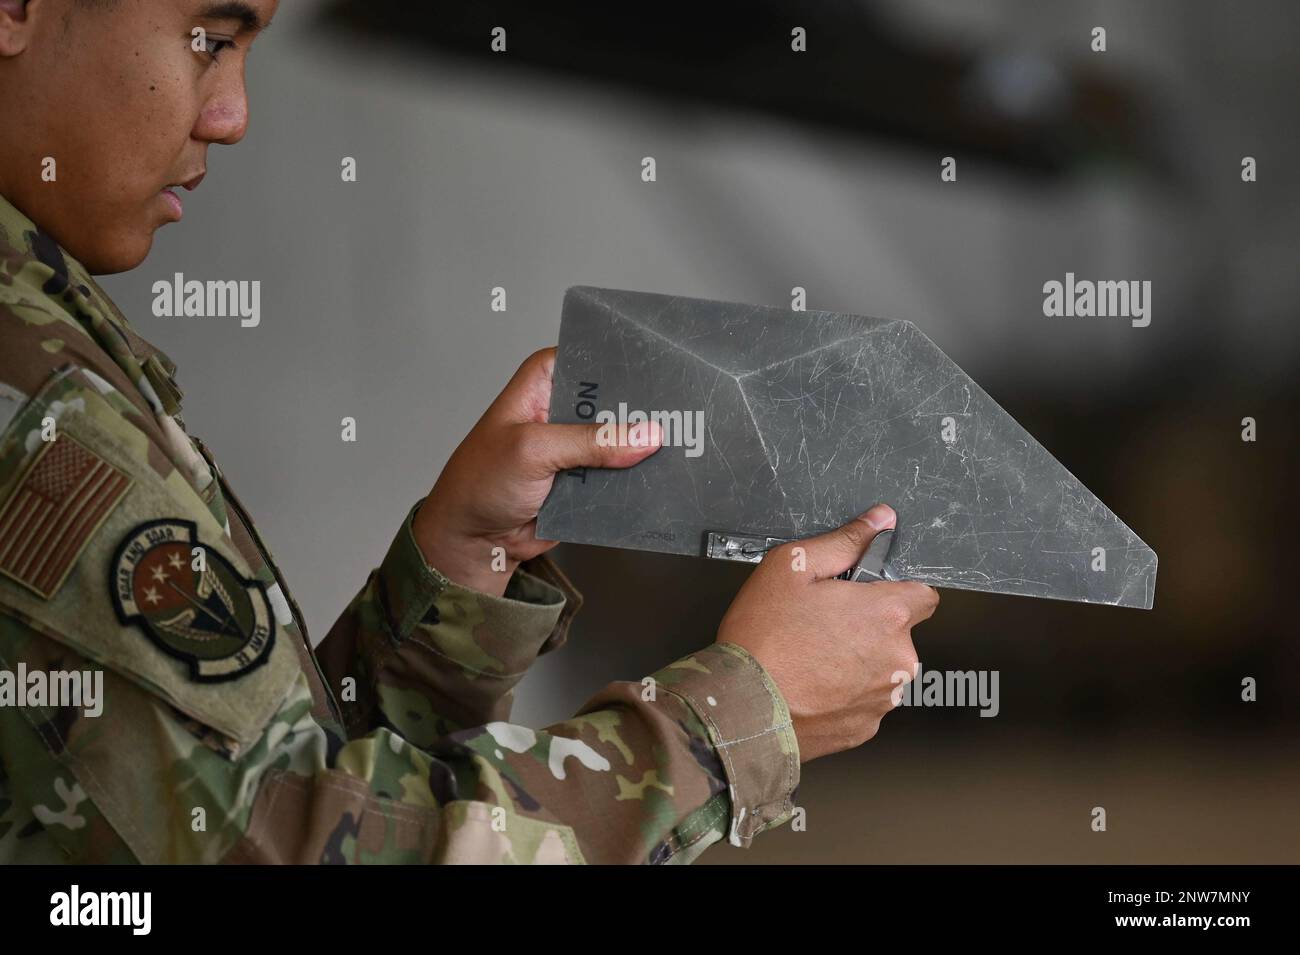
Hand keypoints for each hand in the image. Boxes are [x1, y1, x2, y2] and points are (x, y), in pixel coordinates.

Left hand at [413, 347, 661, 595]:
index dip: (625, 361)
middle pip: (616, 399)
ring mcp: (577, 446)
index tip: (663, 368)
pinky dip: (637, 479)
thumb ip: (590, 441)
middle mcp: (562, 409)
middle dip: (642, 409)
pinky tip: (663, 477)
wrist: (473, 541)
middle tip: (679, 413)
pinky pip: (622, 475)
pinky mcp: (587, 479)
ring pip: (623, 440)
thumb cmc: (481, 483)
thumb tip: (645, 435)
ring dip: (644, 448)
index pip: (593, 356)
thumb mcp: (532, 450)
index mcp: (544, 383)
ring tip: (682, 445)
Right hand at [716, 504, 939, 761]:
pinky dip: (843, 693)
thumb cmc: (762, 639)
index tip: (870, 595)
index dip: (896, 590)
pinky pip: (863, 701)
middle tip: (823, 624)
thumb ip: (844, 540)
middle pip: (898, 633)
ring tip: (811, 656)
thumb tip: (878, 521)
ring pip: (881, 669)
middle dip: (868, 626)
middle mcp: (896, 658)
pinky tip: (810, 683)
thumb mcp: (792, 566)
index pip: (924, 595)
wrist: (741, 707)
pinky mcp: (864, 727)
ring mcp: (882, 697)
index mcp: (886, 613)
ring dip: (857, 661)